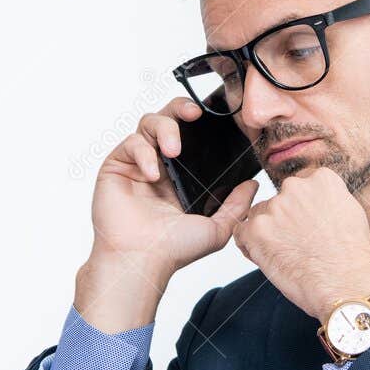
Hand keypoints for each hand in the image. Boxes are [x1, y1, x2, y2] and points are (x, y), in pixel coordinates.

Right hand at [77, 98, 259, 331]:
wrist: (142, 260)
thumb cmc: (173, 250)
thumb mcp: (217, 228)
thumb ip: (236, 205)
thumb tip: (253, 184)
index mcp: (181, 176)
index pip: (191, 136)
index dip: (200, 122)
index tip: (213, 116)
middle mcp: (159, 165)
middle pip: (168, 119)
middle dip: (180, 109)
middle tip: (194, 113)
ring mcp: (136, 164)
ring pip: (148, 123)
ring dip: (164, 128)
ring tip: (173, 149)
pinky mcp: (116, 167)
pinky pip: (130, 143)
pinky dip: (143, 152)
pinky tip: (152, 172)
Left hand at [233, 166, 369, 323]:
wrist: (346, 284)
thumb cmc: (353, 259)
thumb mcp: (351, 213)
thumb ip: (329, 200)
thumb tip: (316, 204)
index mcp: (321, 179)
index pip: (300, 189)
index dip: (301, 212)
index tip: (308, 229)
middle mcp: (296, 187)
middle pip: (279, 201)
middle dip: (284, 222)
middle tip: (298, 247)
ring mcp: (274, 207)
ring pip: (260, 217)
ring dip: (267, 234)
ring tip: (287, 258)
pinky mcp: (257, 229)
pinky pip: (242, 233)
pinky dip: (250, 247)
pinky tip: (269, 260)